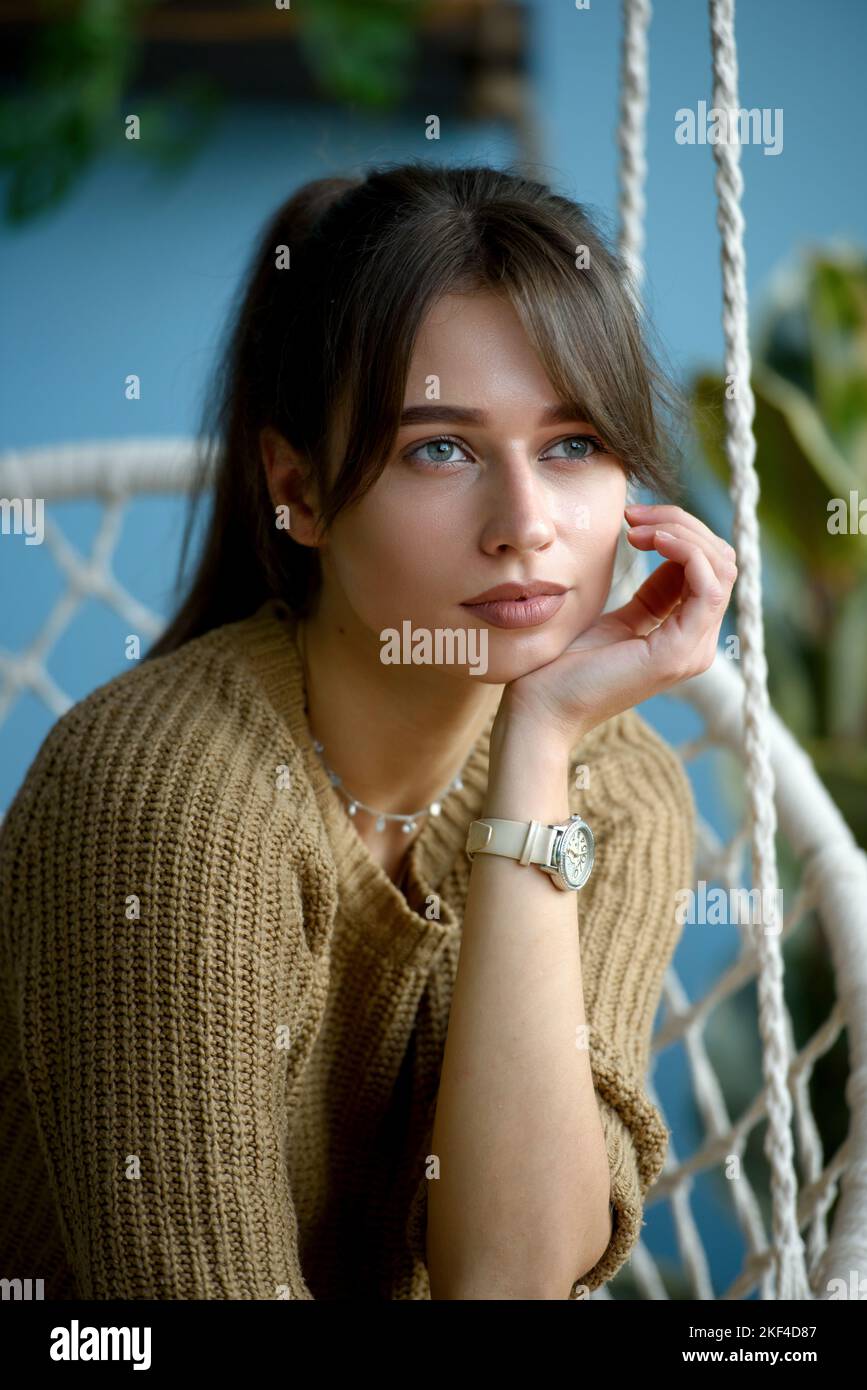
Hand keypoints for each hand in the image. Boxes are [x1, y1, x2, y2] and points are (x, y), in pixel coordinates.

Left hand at [497, 504, 737, 747]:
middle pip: (720, 561)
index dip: (677, 531)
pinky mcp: (679, 652)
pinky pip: (708, 585)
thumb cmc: (564, 666)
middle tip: (634, 515)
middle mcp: (696, 642)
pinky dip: (685, 550)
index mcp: (682, 633)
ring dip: (682, 532)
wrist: (540, 708)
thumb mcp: (616, 617)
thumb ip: (650, 593)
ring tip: (637, 527)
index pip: (707, 566)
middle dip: (682, 524)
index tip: (632, 518)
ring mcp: (692, 649)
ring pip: (720, 566)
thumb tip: (661, 543)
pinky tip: (651, 539)